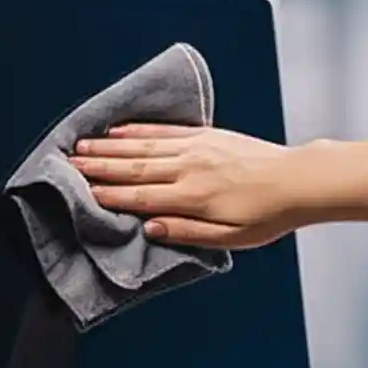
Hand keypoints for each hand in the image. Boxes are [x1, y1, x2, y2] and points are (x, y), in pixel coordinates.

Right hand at [72, 124, 320, 248]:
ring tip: (83, 146)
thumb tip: (149, 228)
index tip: (83, 192)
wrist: (298, 180)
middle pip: (134, 167)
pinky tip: (119, 130)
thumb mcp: (230, 238)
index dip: (109, 194)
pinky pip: (165, 130)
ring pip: (144, 146)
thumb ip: (187, 233)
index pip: (140, 196)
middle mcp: (189, 168)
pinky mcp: (206, 135)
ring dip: (110, 146)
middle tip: (69, 165)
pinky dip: (139, 129)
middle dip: (99, 166)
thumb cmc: (266, 216)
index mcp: (192, 197)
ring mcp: (196, 147)